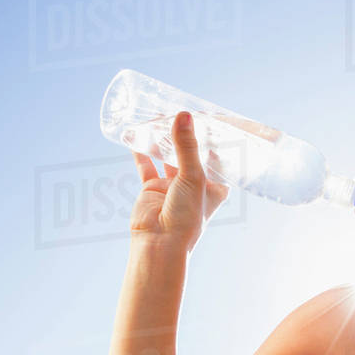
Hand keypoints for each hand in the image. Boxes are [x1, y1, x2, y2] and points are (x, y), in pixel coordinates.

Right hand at [129, 111, 230, 252]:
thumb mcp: (192, 177)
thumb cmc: (186, 217)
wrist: (159, 243)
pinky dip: (142, 151)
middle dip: (186, 135)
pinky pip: (147, 165)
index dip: (215, 138)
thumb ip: (186, 146)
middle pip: (192, 153)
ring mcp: (173, 186)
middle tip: (181, 110)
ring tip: (158, 117)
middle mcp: (196, 185)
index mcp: (215, 186)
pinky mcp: (152, 189)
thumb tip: (183, 115)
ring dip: (163, 139)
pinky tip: (136, 135)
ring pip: (168, 156)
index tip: (212, 116)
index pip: (218, 156)